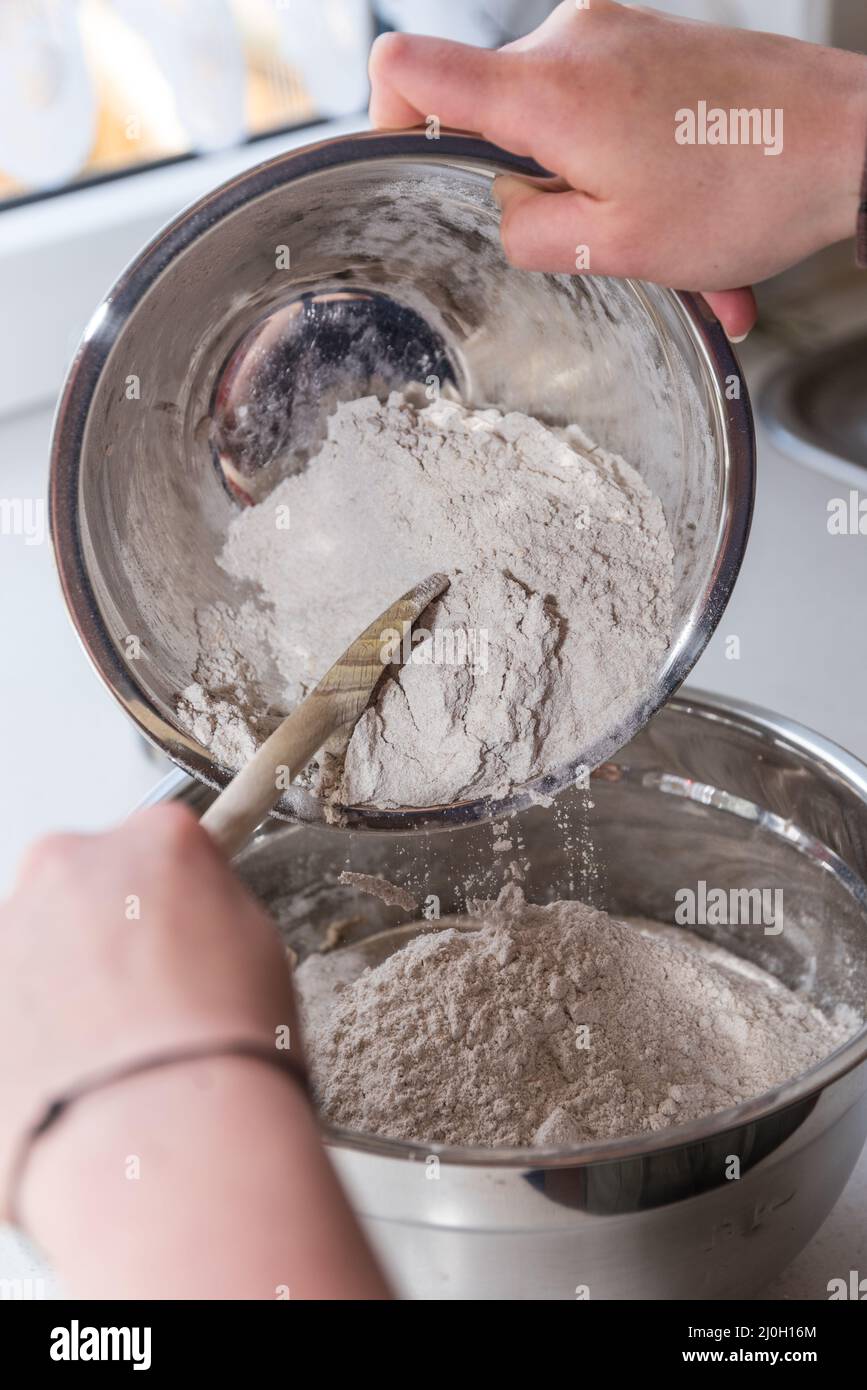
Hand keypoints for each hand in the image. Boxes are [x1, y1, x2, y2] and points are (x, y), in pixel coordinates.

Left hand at [0, 804, 295, 1218]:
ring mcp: (8, 925)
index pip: (161, 845)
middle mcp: (70, 863)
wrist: (158, 1136)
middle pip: (84, 884)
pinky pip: (7, 1000)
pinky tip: (67, 1073)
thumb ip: (205, 908)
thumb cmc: (216, 1048)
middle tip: (138, 999)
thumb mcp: (256, 948)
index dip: (175, 899)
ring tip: (102, 1052)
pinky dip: (27, 1029)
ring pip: (35, 942)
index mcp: (154, 839)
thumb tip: (189, 916)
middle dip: (103, 931)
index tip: (176, 935)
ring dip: (59, 981)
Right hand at [369, 0, 866, 338]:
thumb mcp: (618, 245)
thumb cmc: (747, 187)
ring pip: (566, 130)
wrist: (851, 142)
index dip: (382, 121)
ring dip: (609, 205)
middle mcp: (571, 41)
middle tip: (600, 249)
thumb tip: (509, 210)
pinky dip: (640, 181)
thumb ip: (530, 230)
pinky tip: (693, 236)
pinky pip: (612, 119)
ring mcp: (615, 35)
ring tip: (675, 260)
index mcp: (545, 89)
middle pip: (495, 117)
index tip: (406, 167)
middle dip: (541, 195)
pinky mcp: (651, 43)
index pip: (410, 69)